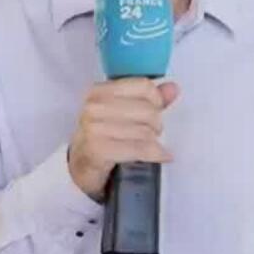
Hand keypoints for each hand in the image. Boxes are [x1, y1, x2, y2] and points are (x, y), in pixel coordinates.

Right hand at [67, 78, 178, 200]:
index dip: (156, 100)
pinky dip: (156, 154)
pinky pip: (140, 149)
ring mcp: (94, 128)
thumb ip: (149, 99)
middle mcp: (93, 107)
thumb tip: (173, 88)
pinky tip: (161, 156)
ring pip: (146, 131)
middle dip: (156, 125)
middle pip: (148, 110)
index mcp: (99, 91)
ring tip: (149, 145)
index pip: (143, 86)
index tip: (155, 110)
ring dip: (154, 141)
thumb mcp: (122, 113)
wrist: (80, 168)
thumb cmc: (103, 138)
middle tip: (151, 133)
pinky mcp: (99, 150)